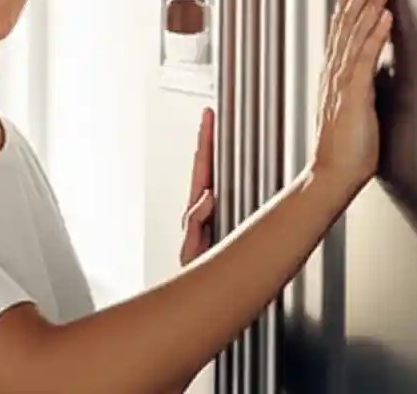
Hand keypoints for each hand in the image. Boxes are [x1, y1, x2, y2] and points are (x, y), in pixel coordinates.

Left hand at [179, 107, 215, 265]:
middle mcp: (202, 209)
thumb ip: (196, 224)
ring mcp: (210, 214)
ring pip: (211, 178)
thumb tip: (207, 196)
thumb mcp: (192, 251)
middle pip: (205, 166)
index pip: (202, 168)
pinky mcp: (222, 222)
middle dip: (207, 140)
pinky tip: (223, 167)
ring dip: (211, 154)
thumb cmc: (194, 279)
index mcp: (197, 211)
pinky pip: (219, 193)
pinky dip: (219, 176)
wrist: (203, 299)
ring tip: (212, 129)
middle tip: (210, 116)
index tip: (208, 118)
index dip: (204, 142)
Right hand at [311, 0, 393, 189]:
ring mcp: (343, 81)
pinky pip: (365, 58)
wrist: (332, 175)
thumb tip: (366, 67)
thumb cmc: (345, 149)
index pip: (340, 26)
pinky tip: (384, 15)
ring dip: (370, 1)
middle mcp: (336, 71)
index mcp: (335, 73)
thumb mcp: (353, 107)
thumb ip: (357, 85)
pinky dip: (375, 34)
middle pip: (347, 21)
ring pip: (356, 32)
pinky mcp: (354, 95)